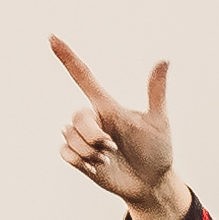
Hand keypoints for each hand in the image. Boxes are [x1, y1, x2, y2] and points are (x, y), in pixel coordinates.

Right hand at [50, 38, 187, 219]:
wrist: (151, 182)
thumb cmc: (157, 150)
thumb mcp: (158, 121)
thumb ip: (156, 91)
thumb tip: (165, 59)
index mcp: (109, 106)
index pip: (84, 77)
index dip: (68, 58)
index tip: (52, 37)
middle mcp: (94, 120)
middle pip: (77, 116)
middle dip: (93, 135)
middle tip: (112, 147)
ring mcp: (84, 139)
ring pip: (70, 136)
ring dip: (90, 152)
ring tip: (108, 158)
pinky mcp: (79, 158)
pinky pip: (64, 153)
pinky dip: (79, 160)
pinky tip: (95, 167)